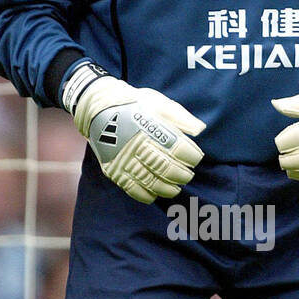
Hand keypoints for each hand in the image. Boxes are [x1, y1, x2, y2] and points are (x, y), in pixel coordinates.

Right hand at [63, 65, 204, 203]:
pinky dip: (146, 195)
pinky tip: (155, 194)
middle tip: (187, 175)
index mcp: (151, 128)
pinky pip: (131, 188)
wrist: (98, 108)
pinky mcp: (113, 169)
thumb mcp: (159, 103)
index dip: (191, 157)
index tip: (195, 159)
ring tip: (175, 188)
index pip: (179, 149)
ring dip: (167, 188)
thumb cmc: (134, 104)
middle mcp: (137, 145)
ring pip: (151, 181)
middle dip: (182, 175)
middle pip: (166, 168)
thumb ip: (181, 117)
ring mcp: (124, 159)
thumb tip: (200, 130)